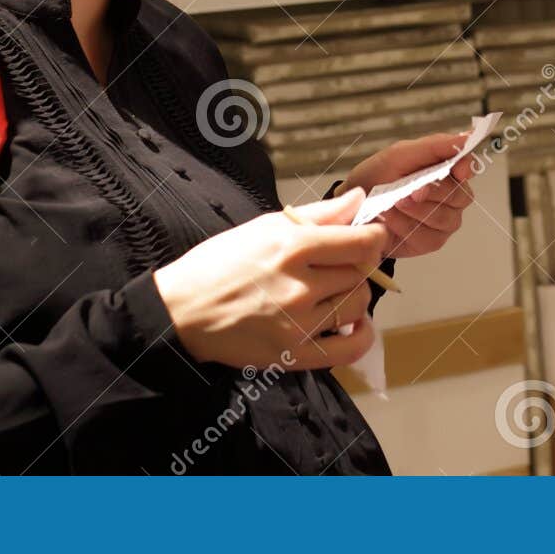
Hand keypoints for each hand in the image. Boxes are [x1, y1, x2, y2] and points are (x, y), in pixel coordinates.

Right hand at [152, 187, 388, 370]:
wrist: (181, 311)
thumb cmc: (219, 262)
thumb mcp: (264, 226)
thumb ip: (317, 214)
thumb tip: (359, 197)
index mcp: (292, 246)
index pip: (362, 242)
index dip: (373, 238)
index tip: (367, 238)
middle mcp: (300, 285)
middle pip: (360, 273)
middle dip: (357, 265)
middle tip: (337, 265)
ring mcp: (298, 324)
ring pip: (357, 305)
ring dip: (354, 296)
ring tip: (335, 292)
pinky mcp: (293, 355)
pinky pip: (348, 350)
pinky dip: (361, 336)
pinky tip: (352, 325)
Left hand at [341, 131, 476, 259]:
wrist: (352, 207)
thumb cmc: (377, 177)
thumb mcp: (400, 155)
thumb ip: (435, 146)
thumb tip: (468, 136)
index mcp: (447, 170)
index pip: (468, 167)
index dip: (466, 168)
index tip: (458, 170)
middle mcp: (451, 197)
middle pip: (460, 195)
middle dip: (434, 191)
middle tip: (409, 190)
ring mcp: (444, 221)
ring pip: (444, 217)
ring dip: (415, 209)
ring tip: (393, 202)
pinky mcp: (430, 242)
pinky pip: (428, 236)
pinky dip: (405, 225)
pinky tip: (390, 218)